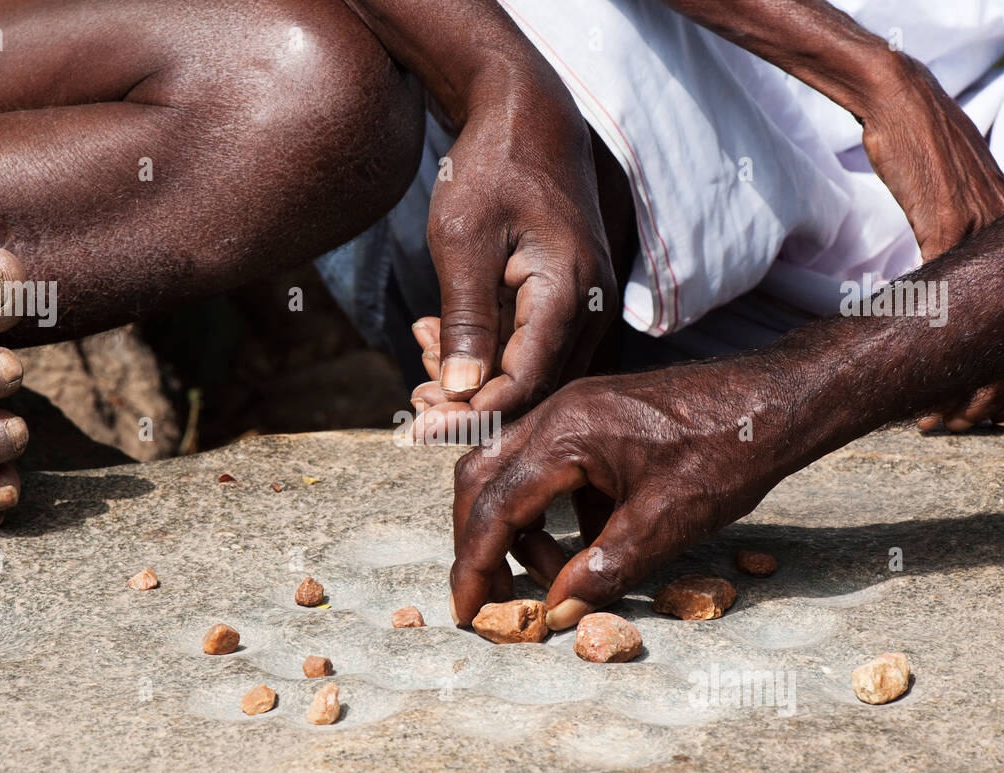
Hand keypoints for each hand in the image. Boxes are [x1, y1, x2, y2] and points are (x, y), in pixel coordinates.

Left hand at [413, 96, 615, 439]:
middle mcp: (589, 305)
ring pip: (531, 369)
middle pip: (534, 387)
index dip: (474, 414)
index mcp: (569, 292)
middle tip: (414, 403)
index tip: (422, 427)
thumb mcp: (463, 242)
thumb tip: (460, 393)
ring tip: (421, 346)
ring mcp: (583, 302)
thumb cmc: (491, 167)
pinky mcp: (567, 297)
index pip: (527, 382)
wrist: (525, 114)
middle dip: (471, 402)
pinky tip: (435, 329)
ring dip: (473, 375)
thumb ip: (465, 321)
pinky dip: (483, 347)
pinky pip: (529, 343)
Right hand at [449, 361, 796, 631]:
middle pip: (482, 482)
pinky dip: (551, 512)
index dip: (474, 565)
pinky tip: (588, 546)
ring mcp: (573, 412)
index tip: (467, 610)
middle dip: (479, 543)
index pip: (494, 507)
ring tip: (556, 578)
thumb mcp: (665, 524)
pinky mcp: (593, 420)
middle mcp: (556, 414)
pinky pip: (548, 468)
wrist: (775, 400)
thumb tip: (556, 613)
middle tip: (493, 596)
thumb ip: (604, 571)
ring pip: (512, 474)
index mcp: (565, 434)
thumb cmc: (727, 452)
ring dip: (519, 531)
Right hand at [862, 54, 1003, 429]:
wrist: (905, 104)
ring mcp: (980, 228)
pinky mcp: (948, 222)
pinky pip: (939, 288)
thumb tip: (943, 278)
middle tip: (945, 424)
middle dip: (974, 384)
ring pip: (971, 317)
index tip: (972, 408)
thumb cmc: (922, 152)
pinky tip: (907, 363)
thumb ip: (957, 239)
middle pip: (1000, 325)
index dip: (997, 368)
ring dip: (947, 367)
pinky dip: (923, 327)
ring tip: (927, 411)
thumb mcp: (947, 201)